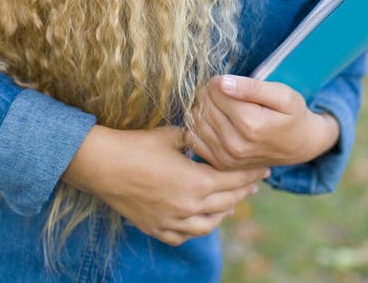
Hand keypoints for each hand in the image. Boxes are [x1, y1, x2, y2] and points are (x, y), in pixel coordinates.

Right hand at [61, 123, 269, 245]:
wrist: (102, 165)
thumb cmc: (137, 145)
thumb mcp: (172, 135)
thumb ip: (195, 137)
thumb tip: (209, 132)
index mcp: (196, 182)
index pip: (233, 179)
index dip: (251, 173)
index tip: (265, 168)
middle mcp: (188, 207)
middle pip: (227, 202)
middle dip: (244, 190)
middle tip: (255, 182)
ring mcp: (173, 222)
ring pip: (210, 224)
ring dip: (225, 211)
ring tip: (232, 201)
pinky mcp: (157, 230)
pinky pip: (186, 235)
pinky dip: (199, 227)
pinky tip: (202, 217)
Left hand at [189, 75, 339, 170]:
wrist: (299, 146)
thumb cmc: (292, 115)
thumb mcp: (282, 95)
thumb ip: (252, 87)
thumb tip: (223, 82)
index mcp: (251, 124)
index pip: (216, 92)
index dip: (217, 81)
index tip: (225, 81)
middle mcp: (236, 144)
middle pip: (205, 106)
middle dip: (209, 93)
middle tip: (221, 91)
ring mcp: (227, 158)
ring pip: (196, 121)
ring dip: (202, 108)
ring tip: (218, 104)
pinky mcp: (221, 164)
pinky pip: (194, 139)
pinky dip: (197, 125)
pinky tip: (211, 119)